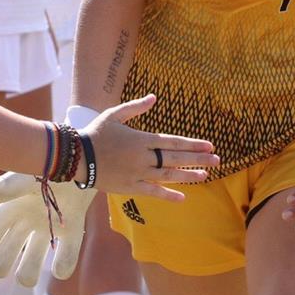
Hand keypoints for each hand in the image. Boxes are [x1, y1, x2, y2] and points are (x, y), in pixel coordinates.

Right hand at [0, 173, 88, 284]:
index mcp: (9, 210)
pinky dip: (63, 268)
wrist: (82, 158)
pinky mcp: (71, 233)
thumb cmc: (49, 164)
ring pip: (30, 266)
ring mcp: (47, 230)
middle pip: (2, 258)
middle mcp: (24, 224)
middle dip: (0, 266)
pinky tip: (60, 267)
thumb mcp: (28, 173)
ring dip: (27, 275)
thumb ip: (10, 185)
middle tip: (4, 267)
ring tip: (28, 276)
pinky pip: (65, 260)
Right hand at [83, 95, 218, 200]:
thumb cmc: (95, 133)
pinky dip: (168, 194)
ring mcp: (138, 173)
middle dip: (198, 160)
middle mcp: (143, 157)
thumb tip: (154, 97)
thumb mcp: (115, 115)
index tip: (209, 146)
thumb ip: (136, 108)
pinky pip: (153, 191)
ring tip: (205, 176)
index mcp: (142, 139)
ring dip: (188, 175)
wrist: (76, 155)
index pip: (173, 142)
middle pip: (176, 158)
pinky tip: (182, 197)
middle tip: (217, 161)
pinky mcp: (130, 186)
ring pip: (168, 175)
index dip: (193, 145)